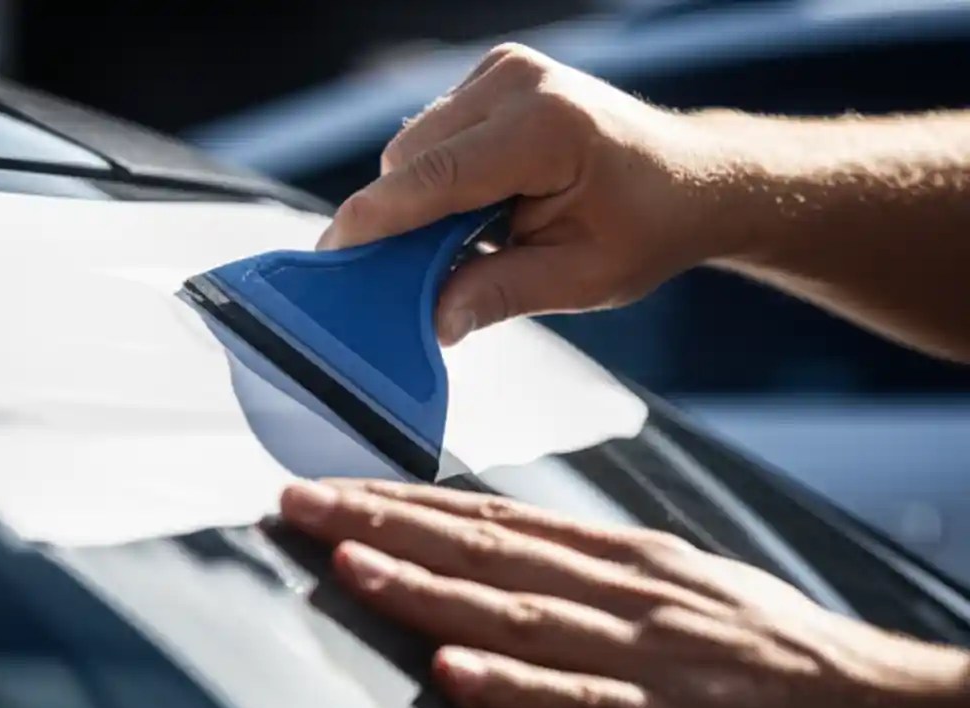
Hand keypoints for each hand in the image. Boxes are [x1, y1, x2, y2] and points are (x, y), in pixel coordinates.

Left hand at [279, 480, 969, 707]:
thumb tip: (498, 541)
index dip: (403, 500)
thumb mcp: (667, 574)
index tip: (336, 487)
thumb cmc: (756, 638)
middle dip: (383, 523)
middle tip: (301, 502)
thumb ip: (582, 562)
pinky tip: (453, 671)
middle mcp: (615, 589)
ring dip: (424, 588)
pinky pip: (576, 700)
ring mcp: (635, 652)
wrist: (859, 695)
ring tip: (350, 563)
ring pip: (512, 612)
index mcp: (614, 554)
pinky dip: (512, 685)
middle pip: (479, 549)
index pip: (487, 517)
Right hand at [317, 43, 720, 344]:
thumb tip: (433, 321)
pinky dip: (441, 173)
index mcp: (546, 130)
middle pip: (411, 158)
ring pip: (415, 144)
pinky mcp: (498, 73)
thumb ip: (501, 293)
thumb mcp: (580, 279)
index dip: (375, 220)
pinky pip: (435, 131)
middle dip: (405, 218)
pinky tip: (484, 201)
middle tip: (427, 273)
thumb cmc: (645, 229)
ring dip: (424, 195)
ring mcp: (507, 70)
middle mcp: (519, 83)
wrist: (691, 178)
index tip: (332, 258)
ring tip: (477, 233)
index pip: (433, 175)